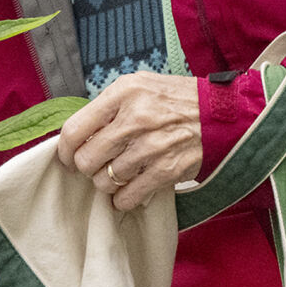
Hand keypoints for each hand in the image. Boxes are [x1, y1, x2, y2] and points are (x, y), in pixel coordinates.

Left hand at [56, 72, 201, 209]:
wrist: (221, 114)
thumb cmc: (175, 101)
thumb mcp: (139, 86)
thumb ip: (108, 107)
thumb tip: (76, 136)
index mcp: (123, 93)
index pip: (74, 129)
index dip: (65, 150)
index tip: (67, 158)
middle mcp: (135, 117)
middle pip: (86, 159)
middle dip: (87, 168)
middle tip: (96, 167)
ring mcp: (152, 145)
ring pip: (105, 180)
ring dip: (107, 184)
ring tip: (118, 175)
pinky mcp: (167, 170)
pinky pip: (129, 196)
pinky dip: (124, 200)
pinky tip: (129, 192)